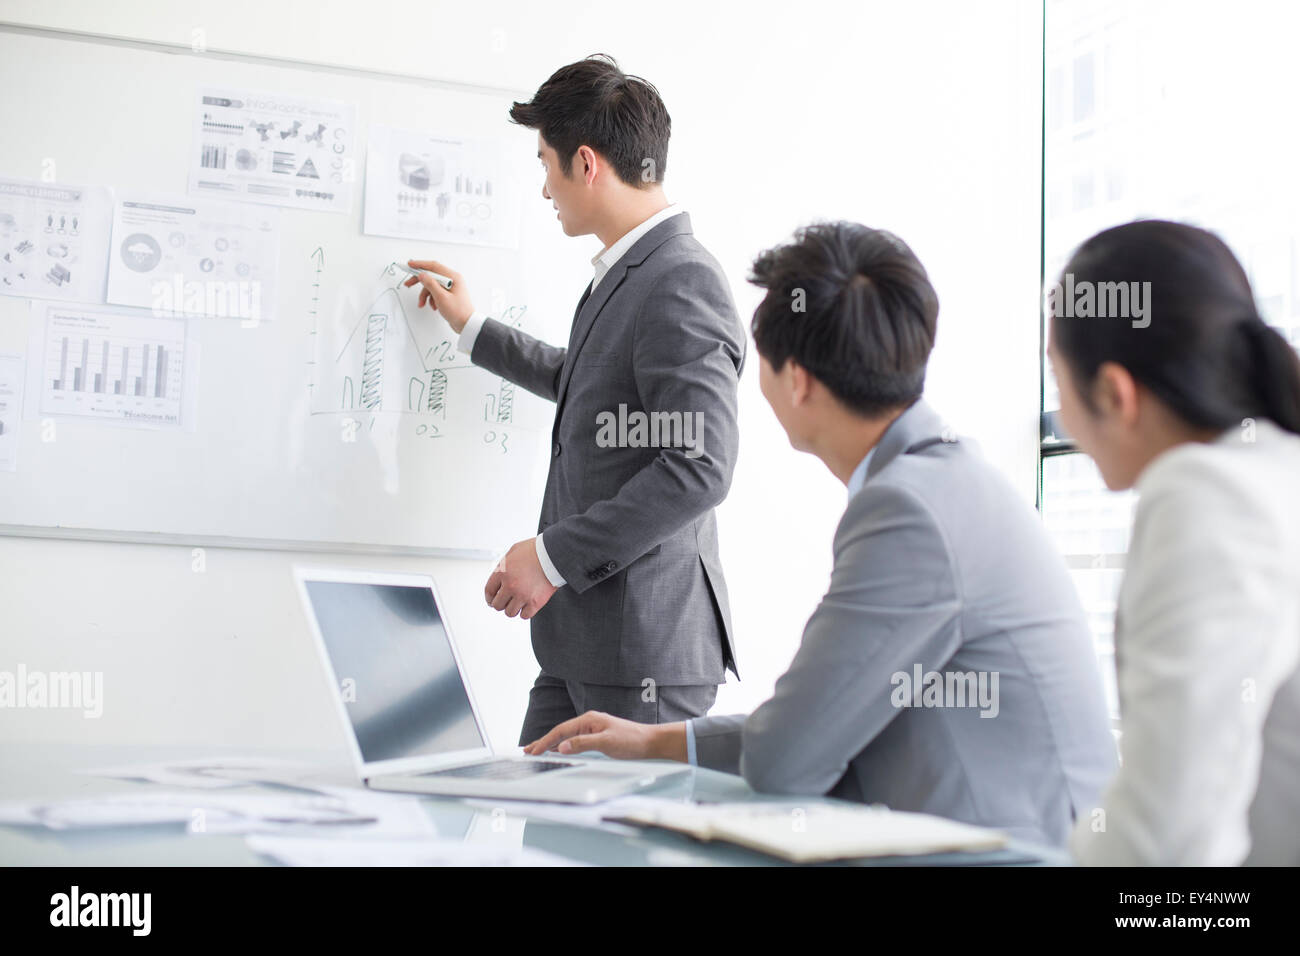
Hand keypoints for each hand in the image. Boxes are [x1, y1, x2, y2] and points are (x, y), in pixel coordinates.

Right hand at [404, 258, 473, 333]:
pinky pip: (435, 292)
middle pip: (431, 275)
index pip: (434, 266)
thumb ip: (430, 284)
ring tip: (422, 304)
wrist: (467, 324)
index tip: (410, 264)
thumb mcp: (441, 297)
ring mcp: (450, 287)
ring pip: (432, 286)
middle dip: (419, 281)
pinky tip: (433, 306)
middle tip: (408, 284)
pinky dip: (431, 299)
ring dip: (425, 295)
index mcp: (453, 277)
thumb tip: (422, 275)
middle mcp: (452, 280)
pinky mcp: (448, 294)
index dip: (420, 264)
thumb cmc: (459, 312)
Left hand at [484, 538, 557, 619]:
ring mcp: (523, 595)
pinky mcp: (536, 602)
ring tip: (518, 602)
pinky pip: (525, 615)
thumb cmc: (536, 550)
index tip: (492, 600)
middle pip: (497, 605)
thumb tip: (498, 576)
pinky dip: (525, 612)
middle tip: (506, 601)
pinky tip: (528, 605)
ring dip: (513, 608)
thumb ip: (503, 565)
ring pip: (510, 613)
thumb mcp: (514, 551)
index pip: (489, 592)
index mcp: (503, 573)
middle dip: (501, 603)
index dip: (489, 598)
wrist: (555, 554)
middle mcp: (510, 586)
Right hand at [523, 710, 687, 761]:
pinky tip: (557, 750)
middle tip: (526, 751)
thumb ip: (583, 744)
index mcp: (589, 720)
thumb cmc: (632, 740)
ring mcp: (592, 729)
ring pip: (566, 737)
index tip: (533, 751)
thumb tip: (561, 746)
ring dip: (551, 744)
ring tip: (536, 750)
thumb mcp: (607, 743)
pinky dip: (562, 746)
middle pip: (561, 732)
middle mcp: (589, 722)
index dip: (545, 741)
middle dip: (543, 741)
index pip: (561, 731)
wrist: (650, 742)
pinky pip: (574, 741)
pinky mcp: (597, 737)